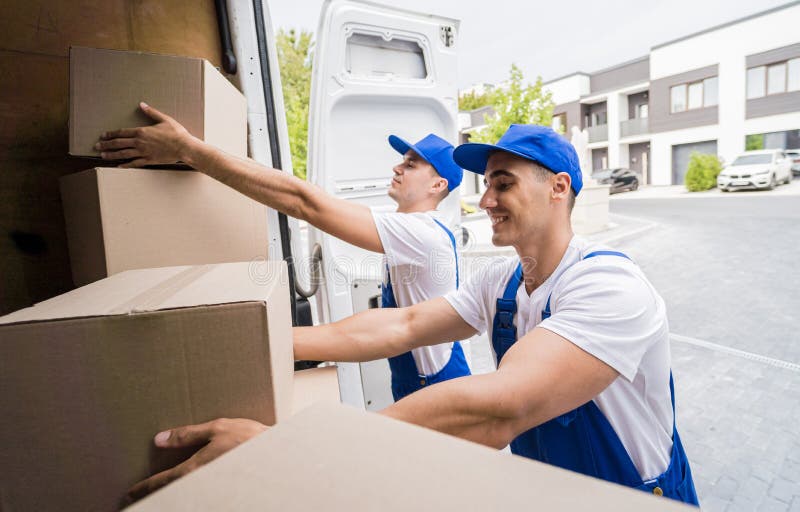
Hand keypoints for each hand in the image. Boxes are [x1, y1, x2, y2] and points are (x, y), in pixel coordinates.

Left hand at [95, 102, 196, 167]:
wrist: (184, 147)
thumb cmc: (176, 133)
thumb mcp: (164, 119)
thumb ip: (151, 112)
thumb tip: (142, 104)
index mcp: (142, 131)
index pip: (122, 132)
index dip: (111, 134)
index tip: (103, 135)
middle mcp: (140, 142)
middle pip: (119, 143)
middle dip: (106, 144)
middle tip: (97, 146)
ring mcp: (143, 152)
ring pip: (123, 154)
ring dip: (112, 154)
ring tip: (102, 155)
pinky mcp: (149, 160)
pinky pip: (134, 163)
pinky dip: (125, 165)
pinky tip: (118, 166)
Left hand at [126, 418, 266, 502]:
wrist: (276, 453)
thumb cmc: (249, 439)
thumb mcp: (217, 428)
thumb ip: (187, 434)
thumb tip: (160, 439)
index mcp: (195, 468)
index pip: (163, 481)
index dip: (144, 488)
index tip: (129, 494)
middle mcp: (202, 482)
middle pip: (172, 493)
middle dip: (154, 496)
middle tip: (137, 501)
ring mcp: (213, 486)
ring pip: (186, 493)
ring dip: (171, 494)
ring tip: (160, 494)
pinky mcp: (224, 486)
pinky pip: (200, 490)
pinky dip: (188, 491)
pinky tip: (189, 486)